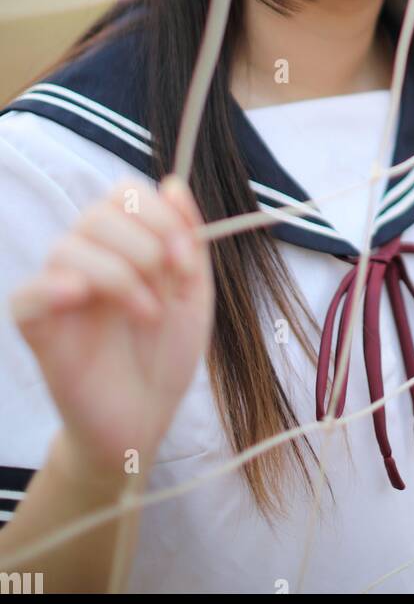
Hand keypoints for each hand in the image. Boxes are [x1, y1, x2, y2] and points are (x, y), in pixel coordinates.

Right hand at [8, 174, 214, 480]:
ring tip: (147, 314)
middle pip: (99, 213)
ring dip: (120, 275)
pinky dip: (55, 287)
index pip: (124, 192)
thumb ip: (187, 238)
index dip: (160, 216)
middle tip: (168, 288)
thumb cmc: (165, 356)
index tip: (186, 260)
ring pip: (70, 246)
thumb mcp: (194, 293)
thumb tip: (173, 183)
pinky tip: (82, 299)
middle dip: (145, 245)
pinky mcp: (37, 327)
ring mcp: (59, 290)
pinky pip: (29, 291)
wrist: (145, 419)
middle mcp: (87, 258)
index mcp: (124, 244)